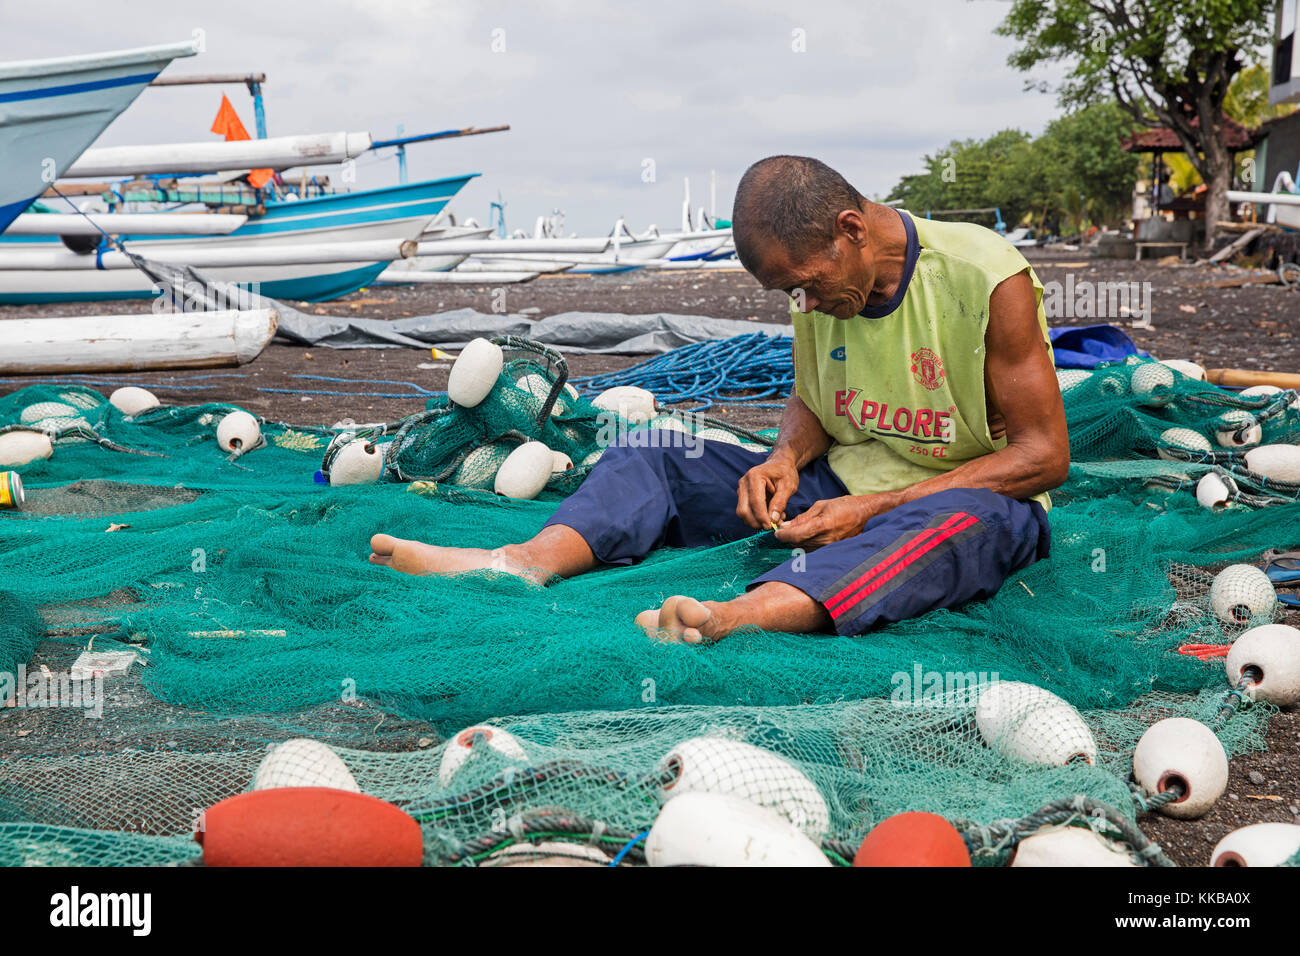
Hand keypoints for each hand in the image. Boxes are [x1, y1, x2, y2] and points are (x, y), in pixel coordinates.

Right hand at [736, 453, 799, 528]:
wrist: (780, 464)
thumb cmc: (785, 473)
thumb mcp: (788, 486)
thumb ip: (780, 502)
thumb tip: (773, 519)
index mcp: (755, 476)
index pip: (755, 501)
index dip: (762, 516)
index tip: (770, 526)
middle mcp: (744, 483)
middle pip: (744, 510)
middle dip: (757, 522)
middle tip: (773, 525)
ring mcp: (741, 490)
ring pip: (743, 513)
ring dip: (757, 521)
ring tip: (775, 518)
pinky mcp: (742, 496)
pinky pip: (746, 511)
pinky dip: (756, 518)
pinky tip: (770, 515)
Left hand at [775, 494, 896, 548]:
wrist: (866, 514)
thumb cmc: (845, 506)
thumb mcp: (821, 505)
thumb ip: (803, 518)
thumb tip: (786, 525)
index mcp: (822, 525)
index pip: (796, 535)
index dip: (782, 535)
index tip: (776, 532)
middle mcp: (826, 539)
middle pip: (797, 543)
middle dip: (789, 537)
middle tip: (784, 529)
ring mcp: (830, 547)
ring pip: (804, 548)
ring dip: (797, 541)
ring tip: (798, 531)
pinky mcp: (832, 551)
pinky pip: (813, 550)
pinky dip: (807, 544)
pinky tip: (808, 536)